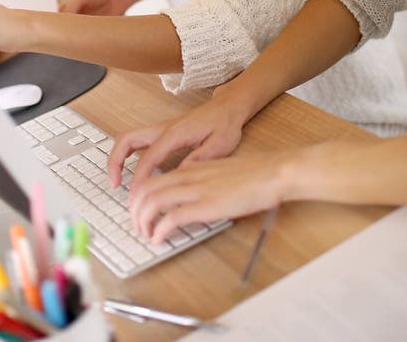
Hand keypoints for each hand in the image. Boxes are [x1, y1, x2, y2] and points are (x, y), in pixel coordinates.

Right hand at [108, 86, 249, 188]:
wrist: (227, 107)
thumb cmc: (224, 125)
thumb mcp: (219, 146)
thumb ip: (198, 160)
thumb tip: (179, 176)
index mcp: (175, 134)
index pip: (149, 157)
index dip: (139, 178)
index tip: (135, 196)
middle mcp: (163, 128)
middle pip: (126, 140)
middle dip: (115, 161)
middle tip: (114, 184)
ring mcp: (160, 128)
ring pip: (128, 138)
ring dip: (117, 157)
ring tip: (116, 179)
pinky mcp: (162, 131)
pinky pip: (137, 140)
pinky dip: (127, 153)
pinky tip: (130, 169)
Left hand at [129, 152, 284, 243]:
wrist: (271, 172)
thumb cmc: (253, 174)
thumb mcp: (220, 171)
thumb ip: (203, 180)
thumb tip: (193, 197)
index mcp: (191, 168)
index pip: (153, 178)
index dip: (140, 197)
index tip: (139, 211)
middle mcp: (188, 176)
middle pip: (146, 189)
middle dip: (135, 210)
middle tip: (137, 226)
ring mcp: (196, 190)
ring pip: (153, 202)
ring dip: (143, 221)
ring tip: (144, 234)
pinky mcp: (205, 206)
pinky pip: (172, 218)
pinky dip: (160, 230)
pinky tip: (159, 239)